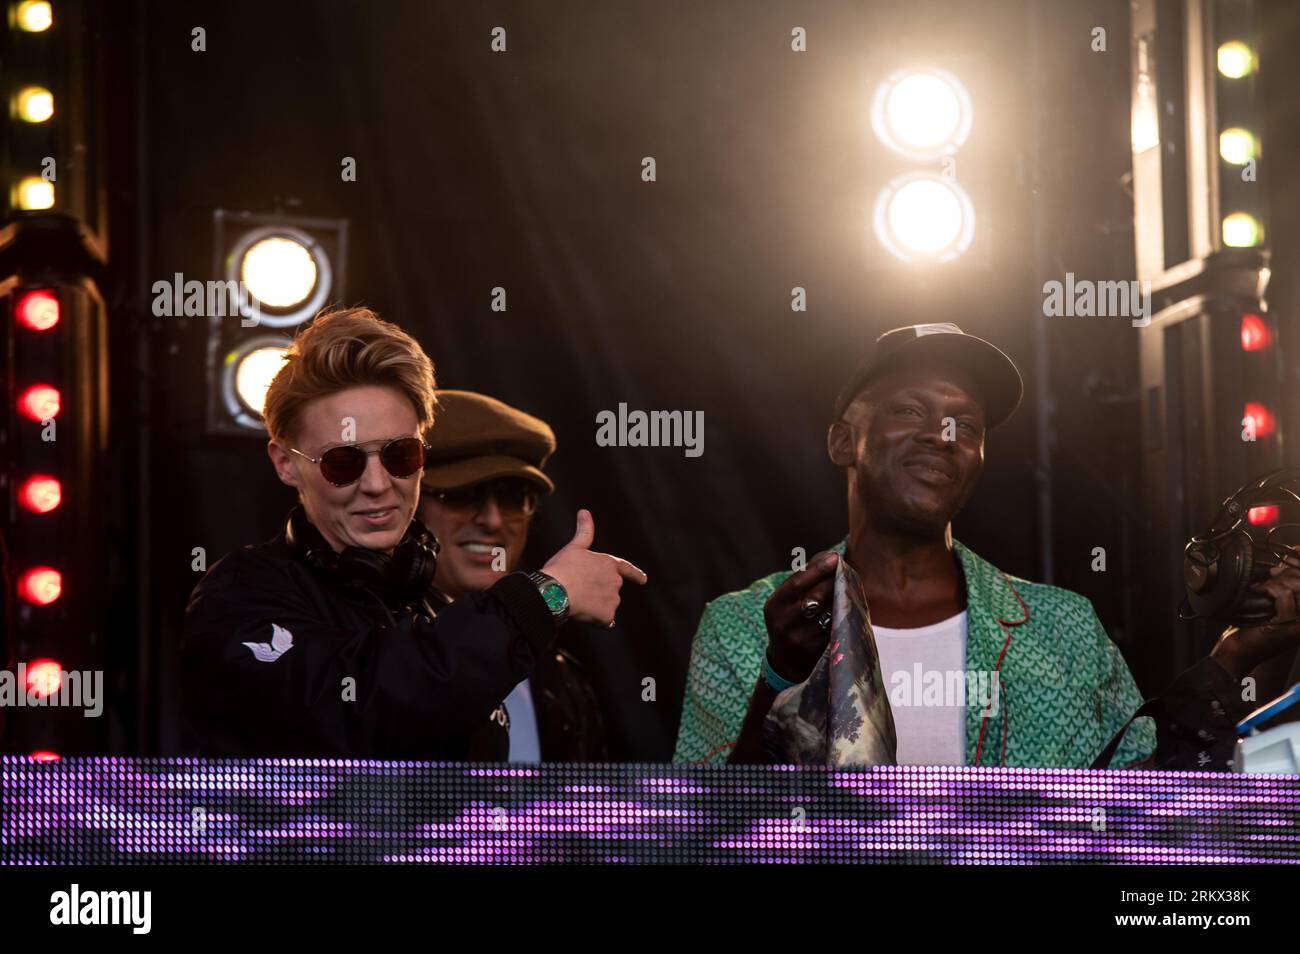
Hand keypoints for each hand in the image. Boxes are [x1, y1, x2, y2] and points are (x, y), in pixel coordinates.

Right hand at [541, 509, 646, 627]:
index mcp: (609, 564)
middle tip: (578, 590)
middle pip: (611, 590)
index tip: (644, 580)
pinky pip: (605, 622)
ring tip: (578, 601)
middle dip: (599, 592)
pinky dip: (597, 621)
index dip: (635, 574)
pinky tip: (584, 615)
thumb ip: (584, 531)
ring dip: (597, 607)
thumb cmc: (562, 568)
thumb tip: (585, 511)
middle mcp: (616, 582)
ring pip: (607, 606)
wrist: (554, 592)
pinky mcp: (607, 616)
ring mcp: (613, 599)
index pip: (626, 569)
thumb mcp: (574, 548)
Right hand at [762, 551, 838, 681]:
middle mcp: (783, 623)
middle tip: (846, 570)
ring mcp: (799, 639)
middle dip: (833, 581)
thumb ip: (803, 583)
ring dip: (842, 598)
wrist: (785, 662)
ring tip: (850, 586)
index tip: (834, 557)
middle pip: (814, 596)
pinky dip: (844, 616)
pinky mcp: (815, 651)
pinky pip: (834, 628)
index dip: (817, 569)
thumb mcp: (786, 604)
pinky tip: (849, 608)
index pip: (797, 583)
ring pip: (828, 613)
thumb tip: (830, 557)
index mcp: (774, 606)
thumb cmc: (790, 621)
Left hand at [1209, 559, 1299, 679]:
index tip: (1294, 553)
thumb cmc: (1252, 629)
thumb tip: (1284, 564)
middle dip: (1290, 572)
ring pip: (1298, 588)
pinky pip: (1286, 597)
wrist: (1239, 652)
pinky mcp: (1288, 627)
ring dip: (1278, 581)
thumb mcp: (1270, 606)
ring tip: (1264, 586)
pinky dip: (1271, 589)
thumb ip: (1282, 588)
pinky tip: (1261, 591)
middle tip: (1273, 573)